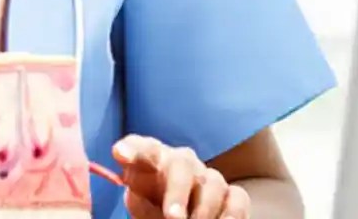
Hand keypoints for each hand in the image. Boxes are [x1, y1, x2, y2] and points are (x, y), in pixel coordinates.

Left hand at [113, 135, 249, 218]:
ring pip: (213, 183)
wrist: (175, 216)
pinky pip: (238, 198)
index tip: (119, 155)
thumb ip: (136, 195)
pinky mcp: (232, 193)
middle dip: (177, 193)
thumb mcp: (139, 200)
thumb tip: (133, 187)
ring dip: (203, 210)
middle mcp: (181, 161)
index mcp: (152, 158)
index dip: (130, 148)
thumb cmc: (152, 204)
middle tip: (172, 218)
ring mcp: (208, 175)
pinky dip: (232, 215)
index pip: (141, 146)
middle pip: (182, 164)